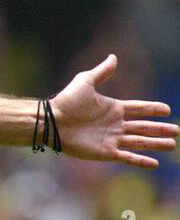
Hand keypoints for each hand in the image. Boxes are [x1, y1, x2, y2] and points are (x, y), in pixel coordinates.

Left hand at [51, 54, 177, 168]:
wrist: (52, 121)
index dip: (153, 109)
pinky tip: (154, 163)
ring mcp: (111, 139)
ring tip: (171, 144)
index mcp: (113, 108)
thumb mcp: (85, 82)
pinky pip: (127, 157)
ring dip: (155, 144)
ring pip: (139, 142)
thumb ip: (101, 72)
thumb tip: (113, 57)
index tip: (167, 110)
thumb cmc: (66, 101)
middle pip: (143, 127)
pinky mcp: (105, 152)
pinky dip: (141, 161)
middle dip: (160, 129)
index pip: (139, 109)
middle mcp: (114, 124)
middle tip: (177, 130)